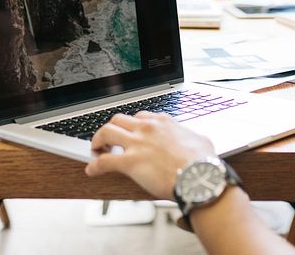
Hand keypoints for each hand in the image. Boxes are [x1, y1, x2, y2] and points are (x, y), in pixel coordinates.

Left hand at [85, 112, 215, 198]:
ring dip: (98, 140)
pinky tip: (92, 170)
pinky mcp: (129, 162)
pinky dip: (94, 165)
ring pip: (106, 132)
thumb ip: (192, 137)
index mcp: (163, 122)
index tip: (131, 132)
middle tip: (109, 139)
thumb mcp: (201, 140)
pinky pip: (104, 161)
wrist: (199, 177)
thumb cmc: (203, 162)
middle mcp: (148, 128)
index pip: (140, 116)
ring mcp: (137, 144)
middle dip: (111, 128)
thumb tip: (196, 139)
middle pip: (119, 119)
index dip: (132, 125)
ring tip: (96, 149)